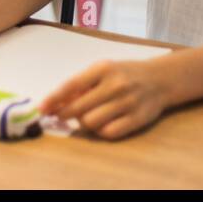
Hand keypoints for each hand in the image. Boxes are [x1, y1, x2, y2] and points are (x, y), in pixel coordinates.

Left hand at [39, 58, 174, 139]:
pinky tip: (102, 124)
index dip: (54, 98)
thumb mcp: (104, 70)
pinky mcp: (136, 119)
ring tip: (88, 116)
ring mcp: (127, 102)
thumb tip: (57, 102)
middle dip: (64, 114)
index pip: (72, 85)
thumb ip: (83, 84)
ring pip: (91, 122)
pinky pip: (108, 133)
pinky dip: (100, 131)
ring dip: (84, 123)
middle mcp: (115, 85)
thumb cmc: (125, 74)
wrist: (160, 79)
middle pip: (78, 108)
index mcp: (104, 68)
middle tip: (59, 116)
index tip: (42, 108)